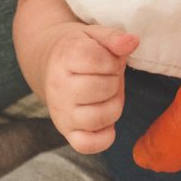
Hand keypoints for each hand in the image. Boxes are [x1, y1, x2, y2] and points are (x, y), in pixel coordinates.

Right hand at [43, 24, 138, 152]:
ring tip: (106, 96)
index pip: (98, 60)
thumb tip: (132, 42)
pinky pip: (88, 145)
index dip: (112, 59)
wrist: (49, 63)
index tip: (107, 59)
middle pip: (102, 89)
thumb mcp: (93, 35)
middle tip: (107, 77)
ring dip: (114, 105)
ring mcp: (61, 113)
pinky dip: (104, 136)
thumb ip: (113, 37)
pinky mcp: (67, 132)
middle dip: (114, 81)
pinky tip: (105, 120)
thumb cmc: (78, 50)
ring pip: (99, 117)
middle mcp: (59, 88)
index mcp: (64, 58)